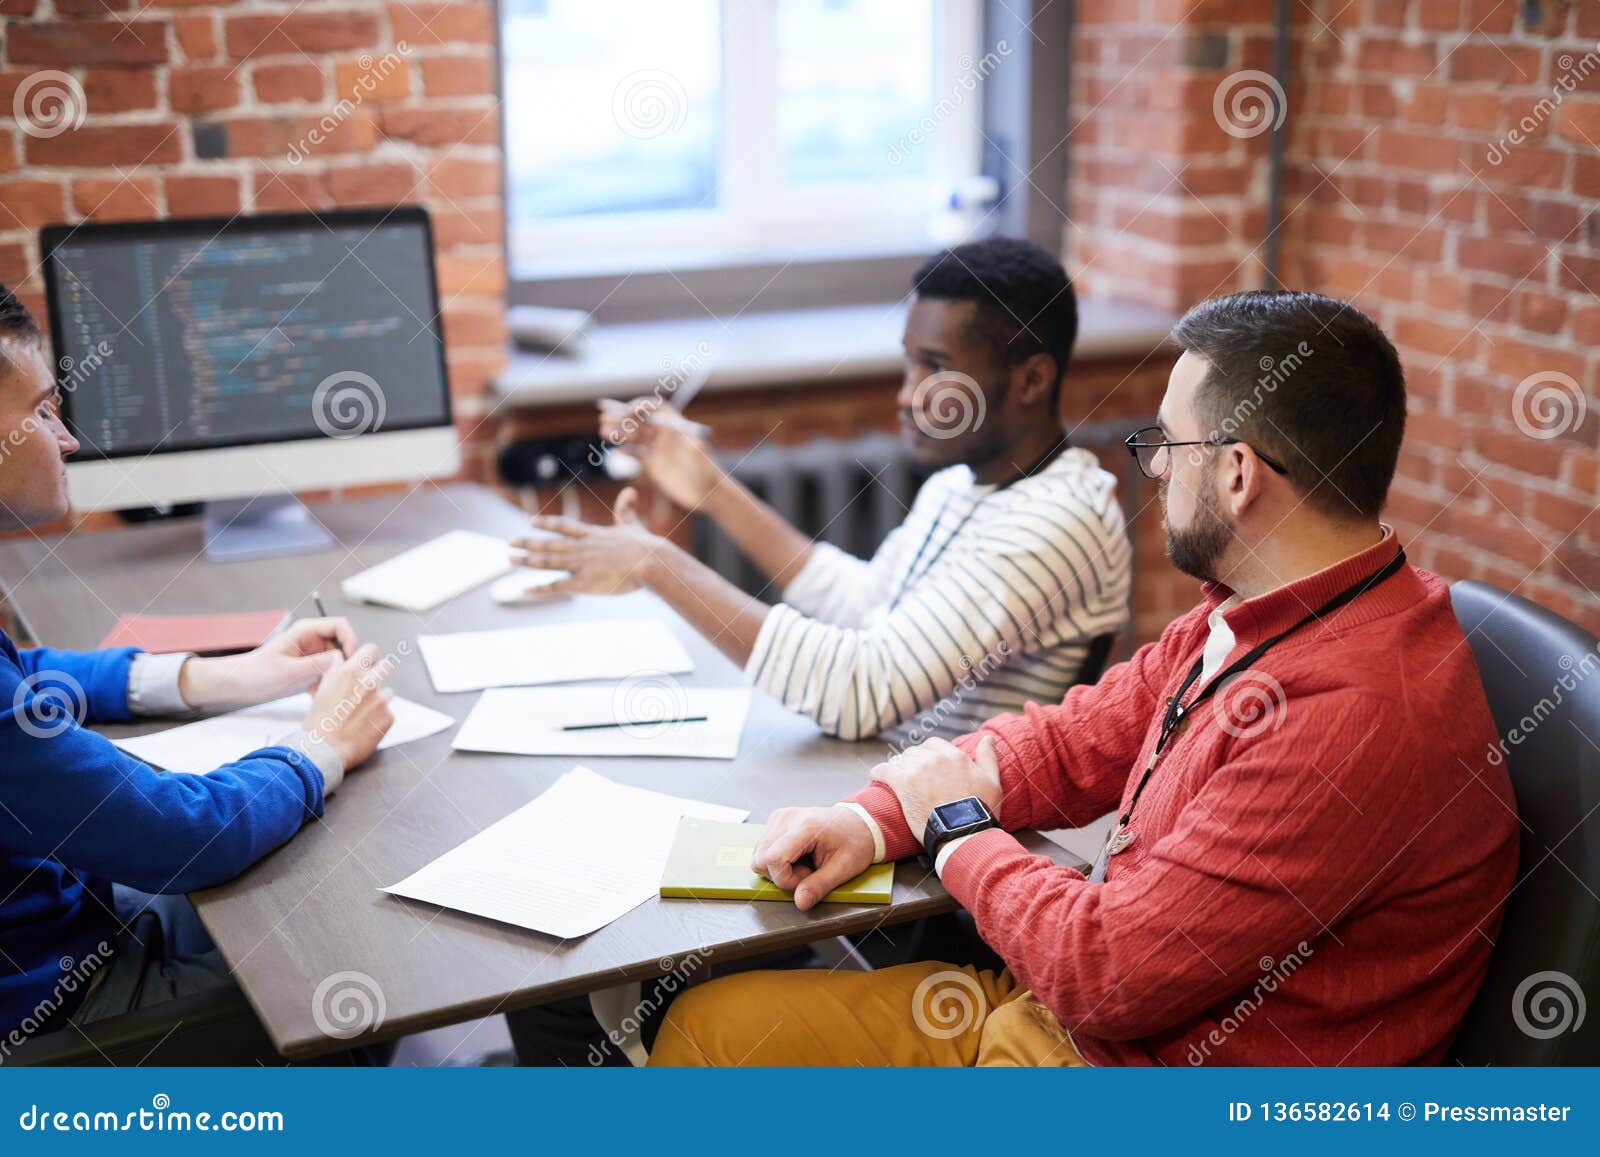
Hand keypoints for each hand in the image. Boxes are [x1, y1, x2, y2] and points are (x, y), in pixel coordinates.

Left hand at [178, 617, 358, 708]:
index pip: (340, 626)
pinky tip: (312, 692)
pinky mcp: (310, 665)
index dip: (350, 640)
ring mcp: (312, 652)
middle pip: (342, 644)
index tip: (351, 660)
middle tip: (338, 680)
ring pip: (337, 660)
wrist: (238, 683)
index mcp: (305, 631)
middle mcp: (311, 639)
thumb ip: (316, 664)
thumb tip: (341, 660)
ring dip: (334, 675)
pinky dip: (326, 682)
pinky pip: (328, 671)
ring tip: (320, 689)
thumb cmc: (256, 672)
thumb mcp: (288, 670)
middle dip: (343, 662)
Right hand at [299, 643, 395, 770]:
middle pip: (386, 665)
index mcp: (349, 672)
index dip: (369, 658)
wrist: (323, 750)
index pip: (370, 650)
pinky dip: (380, 718)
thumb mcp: (321, 689)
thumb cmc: (317, 723)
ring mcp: (380, 699)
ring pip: (388, 691)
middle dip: (379, 674)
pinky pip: (389, 712)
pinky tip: (366, 726)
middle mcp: (367, 682)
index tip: (368, 665)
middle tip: (369, 687)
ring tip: (363, 713)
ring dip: (379, 699)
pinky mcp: (388, 716)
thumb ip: (334, 672)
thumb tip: (339, 660)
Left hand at [508, 488, 663, 597]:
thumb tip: (631, 490)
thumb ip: (627, 509)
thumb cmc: (645, 546)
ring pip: (547, 562)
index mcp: (592, 535)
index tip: (530, 522)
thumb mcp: (633, 524)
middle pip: (548, 544)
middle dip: (527, 543)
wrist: (649, 561)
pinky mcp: (583, 583)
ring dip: (527, 561)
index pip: (563, 526)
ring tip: (509, 560)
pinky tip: (523, 589)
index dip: (546, 523)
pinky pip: (556, 586)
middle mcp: (581, 548)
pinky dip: (539, 588)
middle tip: (508, 542)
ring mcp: (580, 565)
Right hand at [597, 399, 722, 509]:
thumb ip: (698, 450)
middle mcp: (667, 435)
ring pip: (636, 435)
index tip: (628, 412)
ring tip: (603, 431)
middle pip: (641, 420)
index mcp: (677, 427)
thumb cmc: (708, 474)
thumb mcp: (703, 460)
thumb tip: (695, 440)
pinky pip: (637, 453)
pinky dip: (627, 450)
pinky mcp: (655, 463)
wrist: (706, 494)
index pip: (657, 408)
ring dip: (619, 432)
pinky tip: (616, 449)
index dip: (641, 406)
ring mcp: (660, 449)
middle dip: (623, 418)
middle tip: (605, 418)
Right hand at [751, 805, 876, 911]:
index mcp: (806, 826)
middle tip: (806, 872)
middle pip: (761, 858)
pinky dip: (776, 858)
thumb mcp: (844, 868)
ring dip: (777, 867)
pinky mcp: (776, 820)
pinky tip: (796, 855)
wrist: (858, 822)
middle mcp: (787, 818)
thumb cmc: (855, 842)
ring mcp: (780, 817)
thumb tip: (799, 902)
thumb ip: (819, 886)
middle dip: (780, 875)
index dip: (786, 879)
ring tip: (802, 863)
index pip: (774, 859)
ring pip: (758, 854)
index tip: (808, 878)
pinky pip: (763, 847)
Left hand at [869, 736, 1002, 837]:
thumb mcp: (992, 782)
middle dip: (913, 761)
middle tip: (911, 775)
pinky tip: (876, 776)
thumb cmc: (980, 811)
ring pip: (901, 760)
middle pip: (915, 752)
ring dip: (898, 767)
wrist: (963, 833)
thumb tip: (988, 737)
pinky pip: (884, 770)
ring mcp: (918, 770)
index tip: (927, 766)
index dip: (929, 754)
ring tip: (895, 778)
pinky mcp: (903, 783)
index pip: (934, 744)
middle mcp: (935, 758)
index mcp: (955, 756)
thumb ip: (988, 757)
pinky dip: (879, 773)